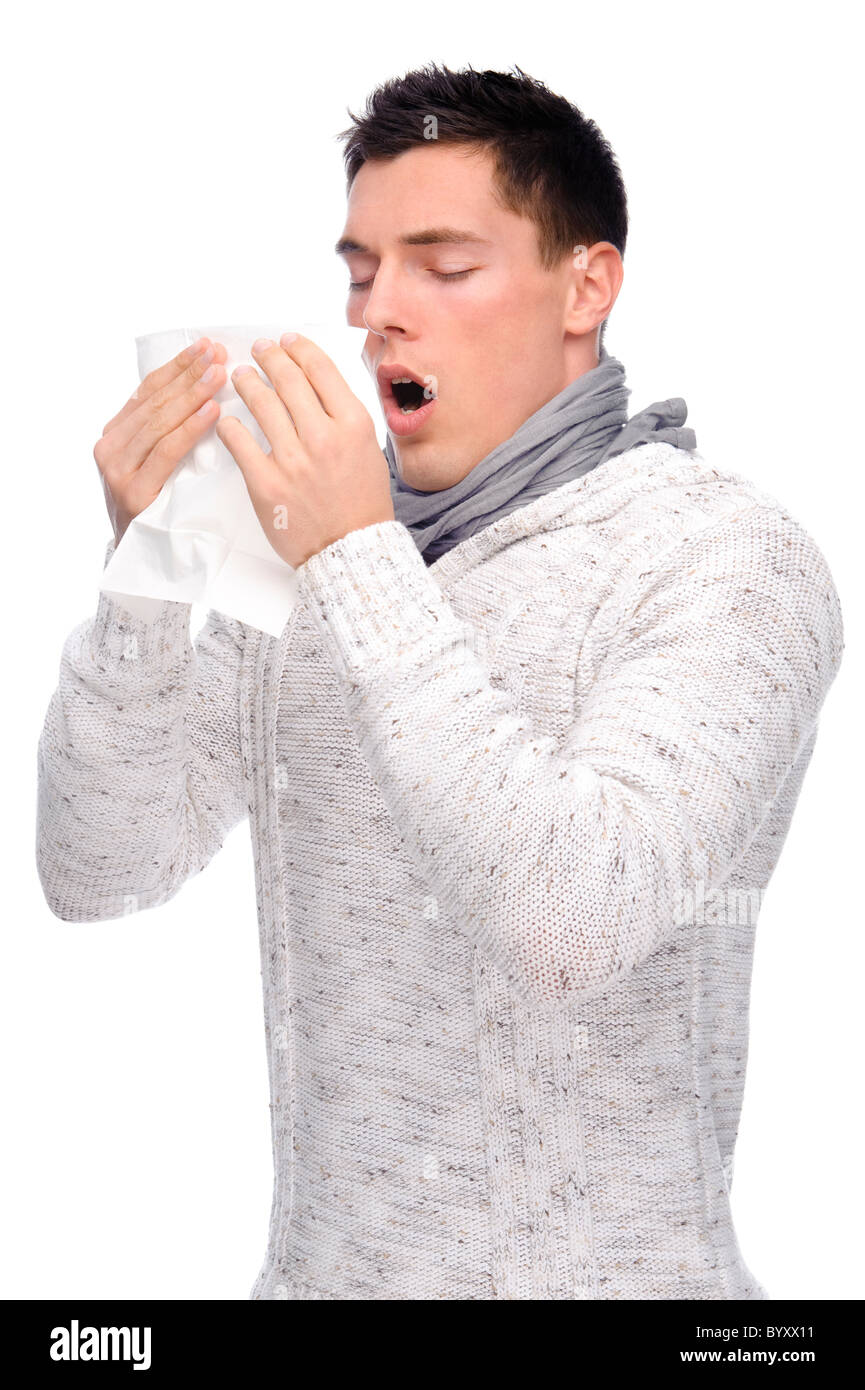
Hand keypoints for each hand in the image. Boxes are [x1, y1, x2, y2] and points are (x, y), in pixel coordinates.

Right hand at [94, 337, 226, 545]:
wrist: (142, 561)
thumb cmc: (160, 508)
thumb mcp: (160, 463)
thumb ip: (170, 431)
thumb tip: (207, 387)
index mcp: (115, 434)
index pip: (148, 391)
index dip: (178, 366)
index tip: (206, 346)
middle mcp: (109, 448)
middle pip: (155, 401)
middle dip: (189, 374)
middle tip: (218, 353)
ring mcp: (118, 471)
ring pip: (160, 422)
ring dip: (192, 394)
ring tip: (220, 374)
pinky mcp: (134, 494)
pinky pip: (166, 453)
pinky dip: (190, 430)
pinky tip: (212, 413)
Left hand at [216, 333, 394, 569]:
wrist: (352, 553)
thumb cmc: (362, 505)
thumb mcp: (369, 451)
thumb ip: (345, 418)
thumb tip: (318, 385)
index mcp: (353, 424)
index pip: (320, 369)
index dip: (299, 348)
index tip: (287, 341)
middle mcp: (323, 436)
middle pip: (288, 379)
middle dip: (269, 356)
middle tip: (258, 350)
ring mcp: (293, 460)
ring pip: (260, 403)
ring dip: (246, 383)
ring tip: (240, 377)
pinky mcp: (266, 484)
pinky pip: (239, 442)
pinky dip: (230, 426)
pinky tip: (228, 420)